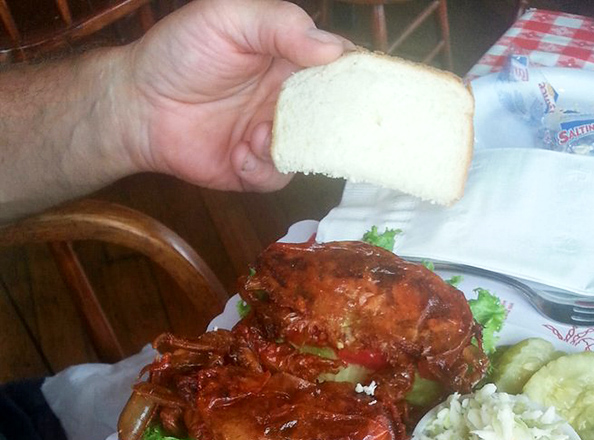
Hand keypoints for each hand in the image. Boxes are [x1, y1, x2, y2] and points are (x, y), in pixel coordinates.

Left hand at [126, 0, 351, 191]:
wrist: (137, 107)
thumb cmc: (178, 53)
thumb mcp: (228, 19)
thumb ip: (280, 25)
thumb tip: (334, 49)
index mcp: (288, 56)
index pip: (337, 64)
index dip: (355, 74)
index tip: (367, 84)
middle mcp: (286, 96)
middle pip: (332, 113)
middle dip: (334, 121)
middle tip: (320, 122)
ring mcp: (272, 134)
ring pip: (310, 150)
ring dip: (289, 146)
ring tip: (256, 135)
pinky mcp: (254, 168)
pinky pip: (278, 177)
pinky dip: (262, 169)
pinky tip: (238, 153)